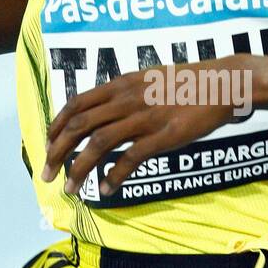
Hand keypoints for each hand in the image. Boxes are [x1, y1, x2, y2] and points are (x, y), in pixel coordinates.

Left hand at [42, 56, 256, 196]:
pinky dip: (114, 176)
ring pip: (98, 145)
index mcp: (120, 84)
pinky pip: (130, 159)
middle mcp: (126, 99)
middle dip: (56, 152)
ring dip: (79, 169)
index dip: (55, 127)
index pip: (75, 105)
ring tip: (69, 188)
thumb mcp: (147, 78)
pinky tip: (106, 189)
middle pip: (79, 127)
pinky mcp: (163, 136)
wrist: (222, 83)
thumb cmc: (186, 82)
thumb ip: (123, 92)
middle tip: (46, 174)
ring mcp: (144, 118)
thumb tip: (101, 107)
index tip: (46, 145)